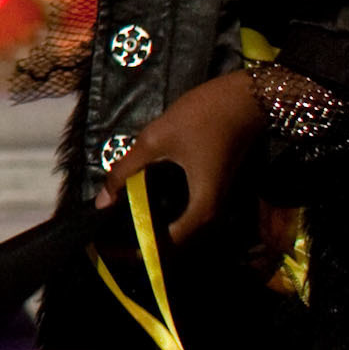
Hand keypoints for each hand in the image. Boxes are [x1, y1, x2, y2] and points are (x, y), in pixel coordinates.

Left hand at [97, 69, 267, 241]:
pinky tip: (140, 204)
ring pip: (180, 230)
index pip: (164, 248)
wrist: (247, 98)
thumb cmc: (203, 117)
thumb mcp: (155, 140)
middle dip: (139, 244)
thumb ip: (125, 171)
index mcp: (201, 210)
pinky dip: (162, 217)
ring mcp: (216, 204)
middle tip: (106, 240)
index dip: (134, 251)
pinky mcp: (214, 192)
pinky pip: (186, 214)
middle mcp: (213, 216)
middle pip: (173, 244)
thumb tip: (101, 202)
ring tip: (117, 227)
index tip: (106, 249)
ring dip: (150, 231)